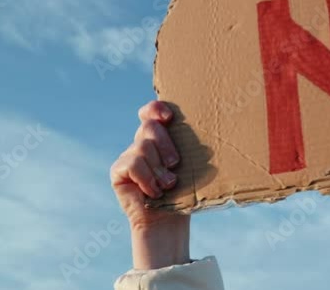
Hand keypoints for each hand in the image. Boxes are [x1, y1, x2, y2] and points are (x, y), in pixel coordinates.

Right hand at [110, 100, 190, 268]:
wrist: (169, 221)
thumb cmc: (185, 192)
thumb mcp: (190, 165)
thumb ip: (189, 146)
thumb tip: (210, 126)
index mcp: (160, 137)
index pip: (150, 112)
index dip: (156, 109)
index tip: (170, 118)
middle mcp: (142, 143)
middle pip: (148, 127)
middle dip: (165, 144)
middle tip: (176, 163)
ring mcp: (128, 156)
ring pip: (142, 147)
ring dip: (159, 168)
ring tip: (169, 184)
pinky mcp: (118, 171)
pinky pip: (133, 164)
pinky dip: (147, 178)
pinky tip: (154, 191)